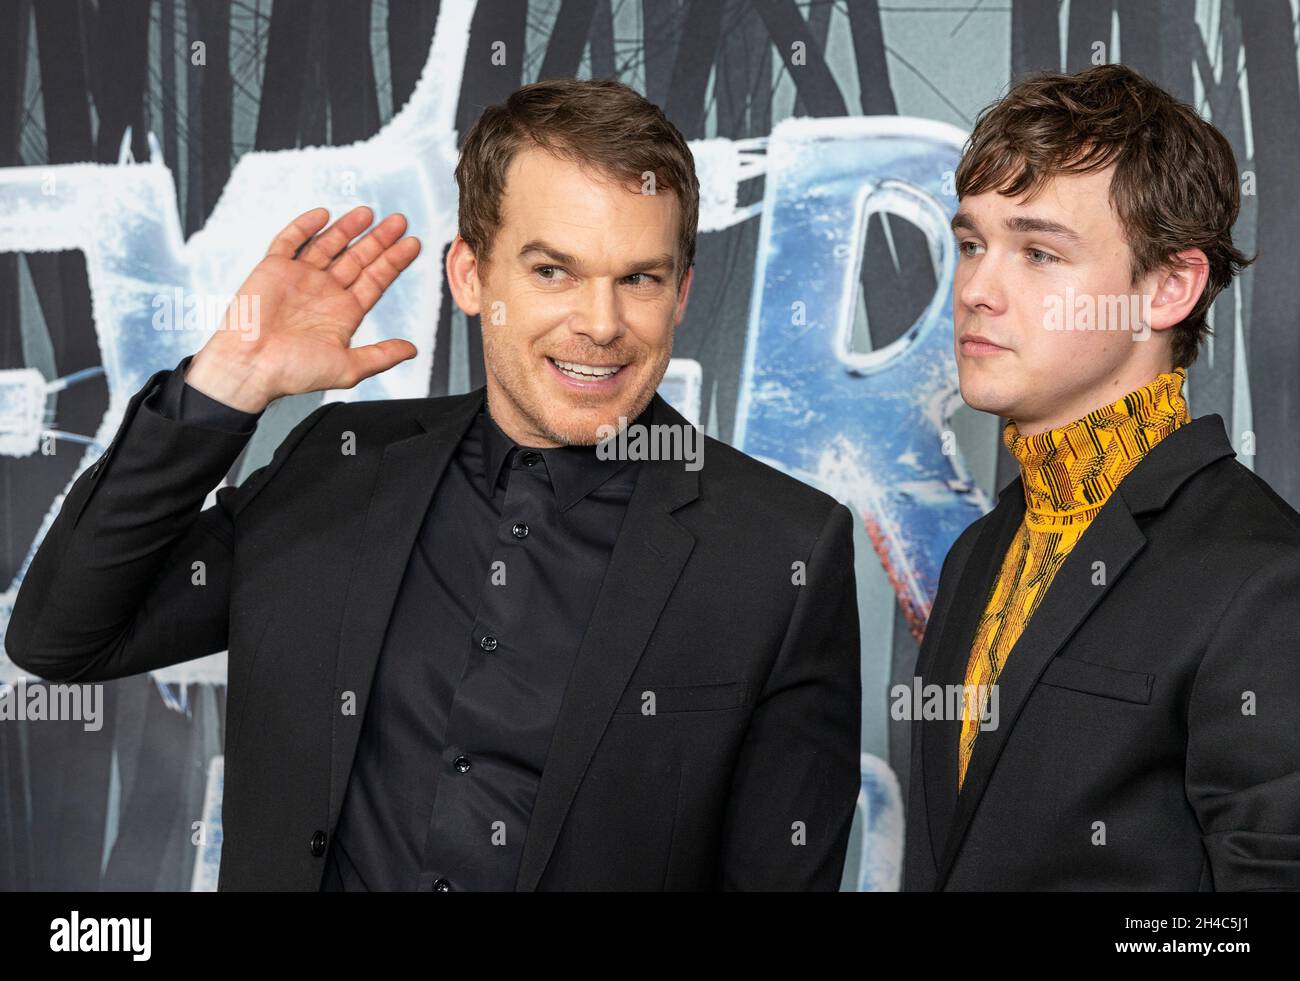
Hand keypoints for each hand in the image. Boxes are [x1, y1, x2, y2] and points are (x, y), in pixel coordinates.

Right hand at [185, 206, 421, 412]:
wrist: (250, 366)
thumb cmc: (294, 372)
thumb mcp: (348, 367)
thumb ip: (381, 356)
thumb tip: (412, 350)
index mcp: (343, 313)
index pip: (375, 280)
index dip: (394, 262)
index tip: (412, 244)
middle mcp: (324, 292)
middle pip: (358, 259)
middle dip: (379, 240)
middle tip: (399, 221)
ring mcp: (300, 278)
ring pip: (329, 245)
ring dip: (348, 228)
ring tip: (368, 213)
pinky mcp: (274, 268)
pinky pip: (291, 241)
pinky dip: (305, 226)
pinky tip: (323, 214)